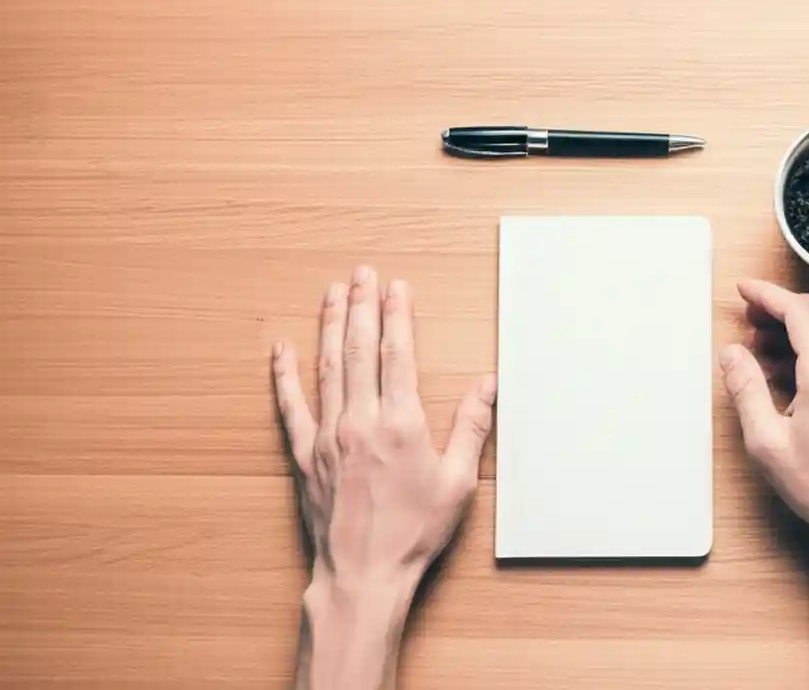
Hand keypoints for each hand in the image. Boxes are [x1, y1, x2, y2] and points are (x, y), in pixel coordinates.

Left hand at [272, 266, 496, 688]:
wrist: (364, 573)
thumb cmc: (414, 532)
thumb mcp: (457, 481)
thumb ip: (471, 427)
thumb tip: (488, 385)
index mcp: (400, 423)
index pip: (397, 354)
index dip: (397, 315)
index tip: (397, 287)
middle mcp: (360, 421)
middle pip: (359, 350)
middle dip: (362, 306)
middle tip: (361, 273)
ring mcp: (328, 436)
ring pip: (327, 367)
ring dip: (330, 326)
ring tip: (332, 293)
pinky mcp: (305, 455)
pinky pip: (291, 405)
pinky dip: (285, 374)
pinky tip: (282, 349)